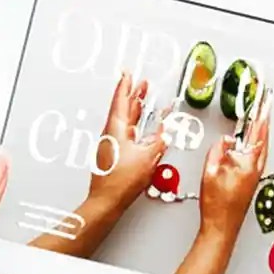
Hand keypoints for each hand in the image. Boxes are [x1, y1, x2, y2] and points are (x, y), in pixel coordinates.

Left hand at [89, 72, 165, 209]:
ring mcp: (111, 144)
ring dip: (134, 109)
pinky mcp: (113, 154)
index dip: (125, 85)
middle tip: (139, 83)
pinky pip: (125, 133)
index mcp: (116, 129)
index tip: (128, 73)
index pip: (121, 100)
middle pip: (122, 108)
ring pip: (124, 120)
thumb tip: (165, 133)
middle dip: (132, 94)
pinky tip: (141, 128)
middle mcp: (111, 134)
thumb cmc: (122, 180)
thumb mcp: (148, 157)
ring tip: (142, 99)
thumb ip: (159, 142)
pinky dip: (134, 125)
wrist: (108, 200)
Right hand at [199, 115, 268, 238]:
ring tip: (260, 115)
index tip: (264, 101)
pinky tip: (252, 140)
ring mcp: (256, 175)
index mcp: (247, 164)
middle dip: (264, 118)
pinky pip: (257, 155)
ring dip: (261, 130)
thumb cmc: (216, 206)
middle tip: (266, 103)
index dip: (261, 114)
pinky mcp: (253, 180)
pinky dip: (257, 142)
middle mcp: (256, 168)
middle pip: (263, 137)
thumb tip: (225, 139)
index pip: (257, 132)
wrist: (221, 228)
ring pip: (262, 146)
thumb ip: (217, 151)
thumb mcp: (209, 173)